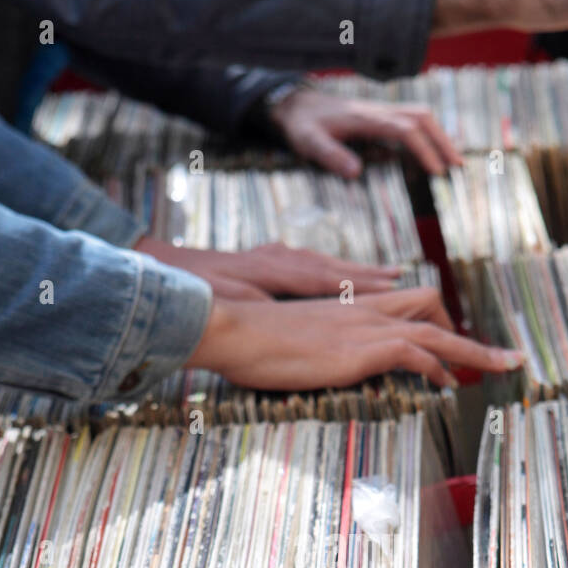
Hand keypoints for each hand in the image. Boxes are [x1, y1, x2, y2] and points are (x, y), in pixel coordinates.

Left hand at [137, 234, 398, 296]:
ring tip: (385, 277)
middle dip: (368, 275)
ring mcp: (275, 255)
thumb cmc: (199, 292)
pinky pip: (310, 265)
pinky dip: (332, 271)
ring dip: (354, 272)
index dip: (361, 284)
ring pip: (324, 263)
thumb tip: (290, 312)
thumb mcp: (233, 303)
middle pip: (333, 266)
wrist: (167, 269)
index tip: (392, 286)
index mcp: (277, 269)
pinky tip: (342, 277)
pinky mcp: (267, 258)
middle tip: (400, 280)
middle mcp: (281, 257)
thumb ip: (265, 306)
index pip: (328, 277)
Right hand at [188, 286, 522, 390]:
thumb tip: (322, 367)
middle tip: (495, 358)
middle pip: (430, 304)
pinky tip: (447, 385)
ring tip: (502, 366)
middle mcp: (365, 311)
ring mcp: (366, 327)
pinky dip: (438, 368)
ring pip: (437, 329)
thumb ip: (318, 350)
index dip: (434, 320)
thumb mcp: (294, 343)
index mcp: (350, 307)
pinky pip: (416, 352)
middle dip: (468, 334)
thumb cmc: (253, 343)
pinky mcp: (363, 348)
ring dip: (475, 350)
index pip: (404, 302)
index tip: (452, 344)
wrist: (237, 331)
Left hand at [269, 88, 461, 177]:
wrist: (297, 104)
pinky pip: (412, 120)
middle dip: (443, 140)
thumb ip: (330, 155)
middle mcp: (379, 110)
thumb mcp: (309, 142)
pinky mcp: (381, 115)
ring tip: (454, 161)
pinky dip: (428, 134)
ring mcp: (382, 110)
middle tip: (459, 166)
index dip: (423, 149)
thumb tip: (356, 172)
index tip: (436, 171)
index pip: (404, 130)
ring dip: (440, 135)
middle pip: (422, 117)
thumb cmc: (303, 125)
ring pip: (420, 115)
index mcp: (365, 118)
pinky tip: (433, 153)